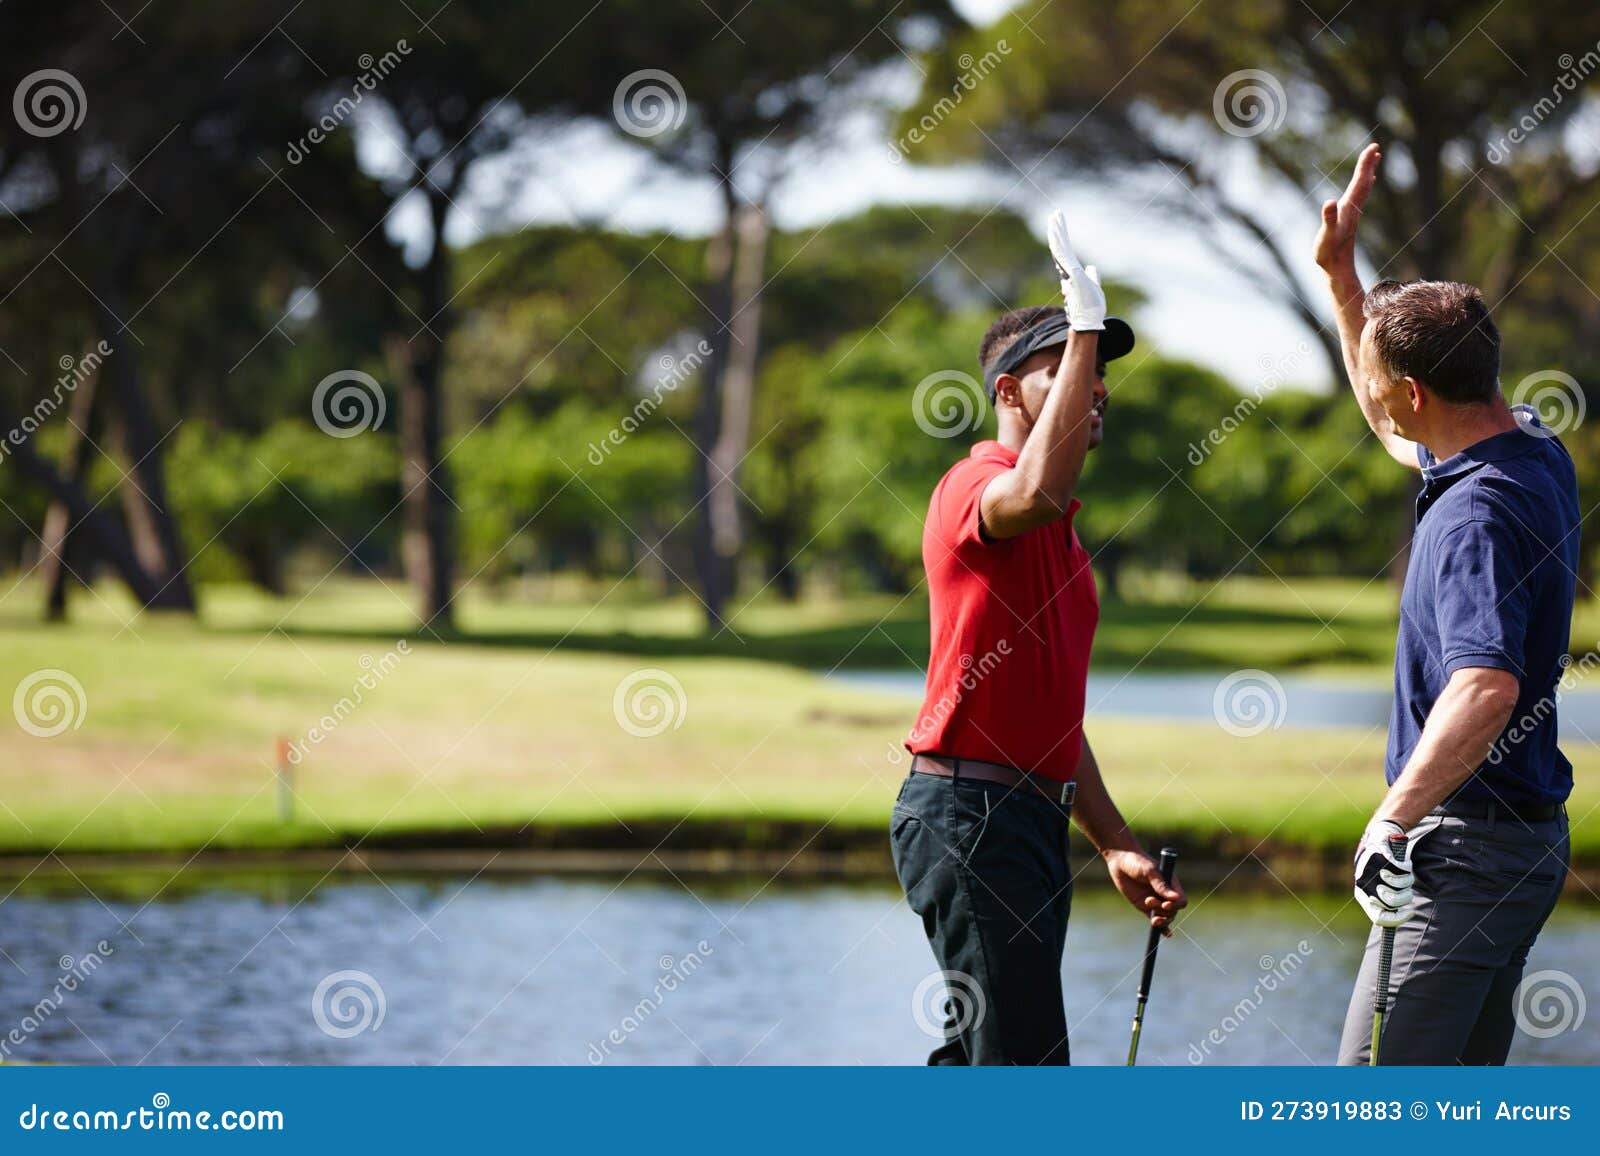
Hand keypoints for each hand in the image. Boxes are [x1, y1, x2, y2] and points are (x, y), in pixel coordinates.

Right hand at [1046, 209, 1105, 330]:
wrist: (1089, 320)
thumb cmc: (1091, 307)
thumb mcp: (1094, 286)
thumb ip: (1092, 275)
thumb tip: (1091, 267)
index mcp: (1072, 271)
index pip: (1065, 251)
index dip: (1062, 238)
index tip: (1058, 224)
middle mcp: (1067, 270)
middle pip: (1061, 246)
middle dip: (1058, 229)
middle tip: (1055, 214)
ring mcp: (1068, 271)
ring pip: (1060, 247)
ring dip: (1057, 231)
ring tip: (1054, 216)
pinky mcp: (1071, 272)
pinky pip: (1062, 254)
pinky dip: (1058, 242)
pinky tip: (1055, 231)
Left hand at [1104, 849, 1185, 935]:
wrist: (1120, 861)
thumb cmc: (1137, 861)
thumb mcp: (1149, 871)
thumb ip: (1160, 884)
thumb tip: (1175, 898)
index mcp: (1171, 884)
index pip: (1181, 900)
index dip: (1176, 905)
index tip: (1165, 904)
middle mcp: (1165, 895)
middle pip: (1173, 912)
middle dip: (1164, 912)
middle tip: (1149, 901)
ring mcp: (1155, 902)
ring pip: (1165, 918)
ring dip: (1160, 918)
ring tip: (1147, 905)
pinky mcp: (1144, 907)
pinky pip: (1155, 919)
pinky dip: (1162, 929)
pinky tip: (1167, 935)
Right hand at [1313, 142, 1379, 276]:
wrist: (1336, 268)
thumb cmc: (1328, 252)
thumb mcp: (1326, 235)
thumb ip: (1328, 218)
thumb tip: (1329, 202)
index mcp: (1349, 207)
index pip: (1359, 181)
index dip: (1365, 164)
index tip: (1373, 147)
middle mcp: (1353, 208)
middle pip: (1364, 182)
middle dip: (1368, 164)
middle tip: (1375, 148)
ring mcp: (1352, 214)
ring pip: (1363, 189)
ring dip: (1367, 174)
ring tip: (1373, 162)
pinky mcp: (1348, 220)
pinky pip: (1358, 198)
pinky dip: (1362, 187)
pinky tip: (1363, 186)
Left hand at [1354, 817, 1413, 927]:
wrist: (1377, 837)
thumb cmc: (1378, 867)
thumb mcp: (1377, 886)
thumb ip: (1385, 903)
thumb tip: (1397, 920)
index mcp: (1362, 894)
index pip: (1379, 917)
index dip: (1397, 919)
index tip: (1409, 913)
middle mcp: (1363, 882)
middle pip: (1392, 902)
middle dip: (1404, 898)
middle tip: (1404, 890)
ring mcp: (1370, 868)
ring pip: (1399, 884)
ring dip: (1407, 880)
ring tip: (1403, 875)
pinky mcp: (1380, 853)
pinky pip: (1400, 868)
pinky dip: (1407, 867)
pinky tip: (1405, 864)